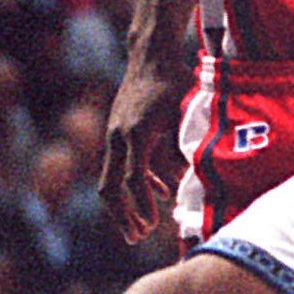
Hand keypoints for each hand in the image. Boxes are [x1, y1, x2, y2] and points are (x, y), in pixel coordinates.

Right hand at [101, 59, 185, 245]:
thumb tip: (184, 180)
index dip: (143, 206)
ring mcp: (114, 134)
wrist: (151, 55)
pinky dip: (136, 181)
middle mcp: (119, 137)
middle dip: (122, 216)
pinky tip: (156, 193)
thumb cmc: (173, 82)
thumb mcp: (182, 114)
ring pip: (111, 179)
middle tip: (136, 238)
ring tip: (142, 227)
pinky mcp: (117, 131)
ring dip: (124, 205)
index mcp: (137, 134)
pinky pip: (121, 165)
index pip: (135, 180)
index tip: (152, 226)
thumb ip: (180, 147)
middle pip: (109, 187)